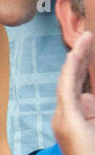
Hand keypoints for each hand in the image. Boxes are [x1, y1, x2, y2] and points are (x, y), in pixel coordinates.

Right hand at [53, 30, 94, 154]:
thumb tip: (93, 96)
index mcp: (76, 118)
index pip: (78, 86)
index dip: (83, 65)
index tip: (91, 45)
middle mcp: (66, 116)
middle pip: (71, 80)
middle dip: (80, 56)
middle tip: (88, 34)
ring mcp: (64, 118)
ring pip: (68, 80)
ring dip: (77, 57)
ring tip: (86, 36)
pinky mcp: (66, 119)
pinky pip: (66, 88)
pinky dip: (71, 68)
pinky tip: (77, 52)